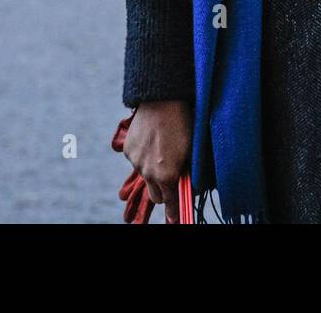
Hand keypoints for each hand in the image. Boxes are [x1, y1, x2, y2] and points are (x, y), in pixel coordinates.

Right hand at [112, 101, 191, 223]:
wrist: (162, 100)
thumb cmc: (183, 124)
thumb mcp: (192, 151)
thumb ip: (189, 173)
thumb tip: (189, 186)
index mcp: (166, 175)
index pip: (170, 203)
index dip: (173, 212)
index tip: (175, 220)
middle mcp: (148, 173)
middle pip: (155, 195)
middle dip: (163, 192)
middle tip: (171, 180)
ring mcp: (136, 162)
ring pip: (145, 176)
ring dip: (153, 170)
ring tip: (163, 149)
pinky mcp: (128, 150)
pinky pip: (137, 161)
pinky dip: (144, 157)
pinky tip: (153, 140)